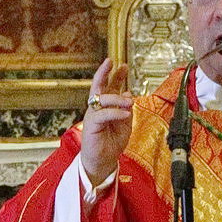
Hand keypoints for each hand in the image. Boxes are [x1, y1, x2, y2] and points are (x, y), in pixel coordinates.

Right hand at [81, 59, 133, 185]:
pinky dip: (115, 113)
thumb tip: (127, 94)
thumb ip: (126, 110)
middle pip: (98, 86)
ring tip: (129, 101)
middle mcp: (98, 108)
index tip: (122, 65)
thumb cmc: (112, 143)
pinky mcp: (92, 124)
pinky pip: (103, 114)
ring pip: (102, 98)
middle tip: (110, 61)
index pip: (110, 87)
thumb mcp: (125, 125)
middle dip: (104, 73)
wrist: (103, 160)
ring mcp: (93, 115)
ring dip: (117, 98)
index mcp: (106, 106)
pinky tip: (125, 114)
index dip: (116, 76)